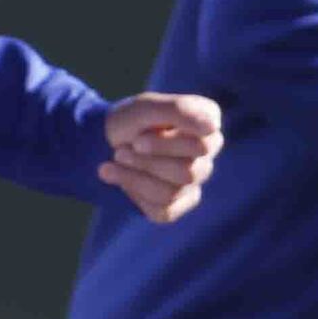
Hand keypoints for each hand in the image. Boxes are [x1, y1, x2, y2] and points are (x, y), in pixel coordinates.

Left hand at [101, 91, 222, 223]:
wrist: (104, 142)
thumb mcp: (147, 107)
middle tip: (121, 151)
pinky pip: (164, 211)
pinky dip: (135, 192)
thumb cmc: (132, 121)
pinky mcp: (178, 204)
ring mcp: (194, 181)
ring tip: (117, 158)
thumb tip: (212, 127)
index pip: (202, 146)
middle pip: (188, 172)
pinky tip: (119, 176)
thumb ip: (181, 110)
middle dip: (148, 162)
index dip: (164, 145)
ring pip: (173, 192)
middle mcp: (206, 154)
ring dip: (136, 176)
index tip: (138, 137)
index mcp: (207, 125)